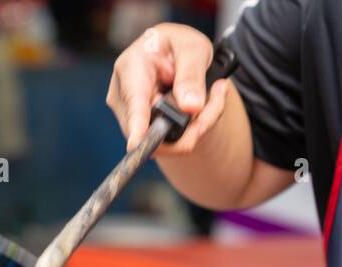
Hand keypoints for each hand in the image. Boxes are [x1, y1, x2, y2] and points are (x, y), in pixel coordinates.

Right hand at [106, 23, 228, 153]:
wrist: (176, 58)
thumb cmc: (179, 47)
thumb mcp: (193, 49)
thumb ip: (192, 75)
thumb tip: (190, 107)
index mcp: (131, 67)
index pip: (134, 101)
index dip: (136, 124)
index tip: (136, 142)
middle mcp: (123, 96)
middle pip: (153, 129)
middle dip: (191, 123)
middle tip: (218, 97)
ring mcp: (128, 117)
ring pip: (164, 143)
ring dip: (195, 127)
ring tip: (213, 99)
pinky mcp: (140, 132)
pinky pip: (168, 145)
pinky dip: (191, 132)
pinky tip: (200, 110)